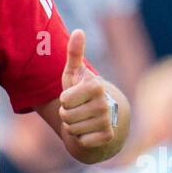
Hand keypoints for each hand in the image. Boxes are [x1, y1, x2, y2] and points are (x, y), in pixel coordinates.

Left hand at [58, 29, 116, 152]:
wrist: (98, 115)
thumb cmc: (80, 91)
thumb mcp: (74, 73)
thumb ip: (74, 53)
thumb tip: (78, 31)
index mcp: (96, 86)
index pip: (64, 100)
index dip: (64, 100)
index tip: (73, 96)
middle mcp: (105, 103)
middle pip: (66, 116)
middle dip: (66, 114)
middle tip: (77, 109)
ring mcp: (108, 121)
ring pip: (72, 129)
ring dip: (72, 126)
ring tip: (82, 119)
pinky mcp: (108, 136)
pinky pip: (82, 141)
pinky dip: (80, 138)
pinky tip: (88, 130)